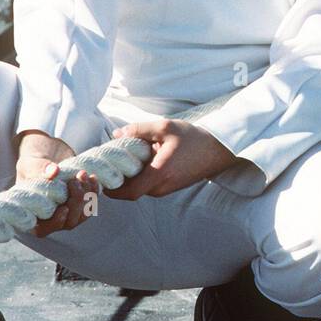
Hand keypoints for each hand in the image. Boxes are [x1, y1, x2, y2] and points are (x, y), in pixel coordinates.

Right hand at [15, 131, 98, 237]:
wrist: (47, 157)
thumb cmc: (33, 163)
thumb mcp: (30, 163)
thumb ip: (38, 168)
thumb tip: (53, 172)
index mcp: (32, 215)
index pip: (43, 230)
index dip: (55, 223)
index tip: (64, 208)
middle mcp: (50, 219)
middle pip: (68, 222)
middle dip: (75, 202)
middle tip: (74, 180)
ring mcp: (66, 214)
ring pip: (81, 216)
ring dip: (86, 196)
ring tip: (82, 174)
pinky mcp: (79, 205)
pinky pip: (90, 205)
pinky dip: (93, 192)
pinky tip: (91, 178)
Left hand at [106, 119, 234, 198]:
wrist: (219, 150)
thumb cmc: (193, 138)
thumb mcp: (165, 127)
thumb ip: (138, 130)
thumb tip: (116, 135)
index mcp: (159, 174)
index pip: (128, 193)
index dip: (111, 189)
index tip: (101, 178)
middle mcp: (162, 187)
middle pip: (131, 190)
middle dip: (119, 178)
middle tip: (111, 160)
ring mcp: (167, 189)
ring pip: (140, 187)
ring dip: (132, 175)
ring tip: (129, 155)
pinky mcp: (171, 186)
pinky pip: (150, 184)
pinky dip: (142, 175)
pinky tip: (145, 157)